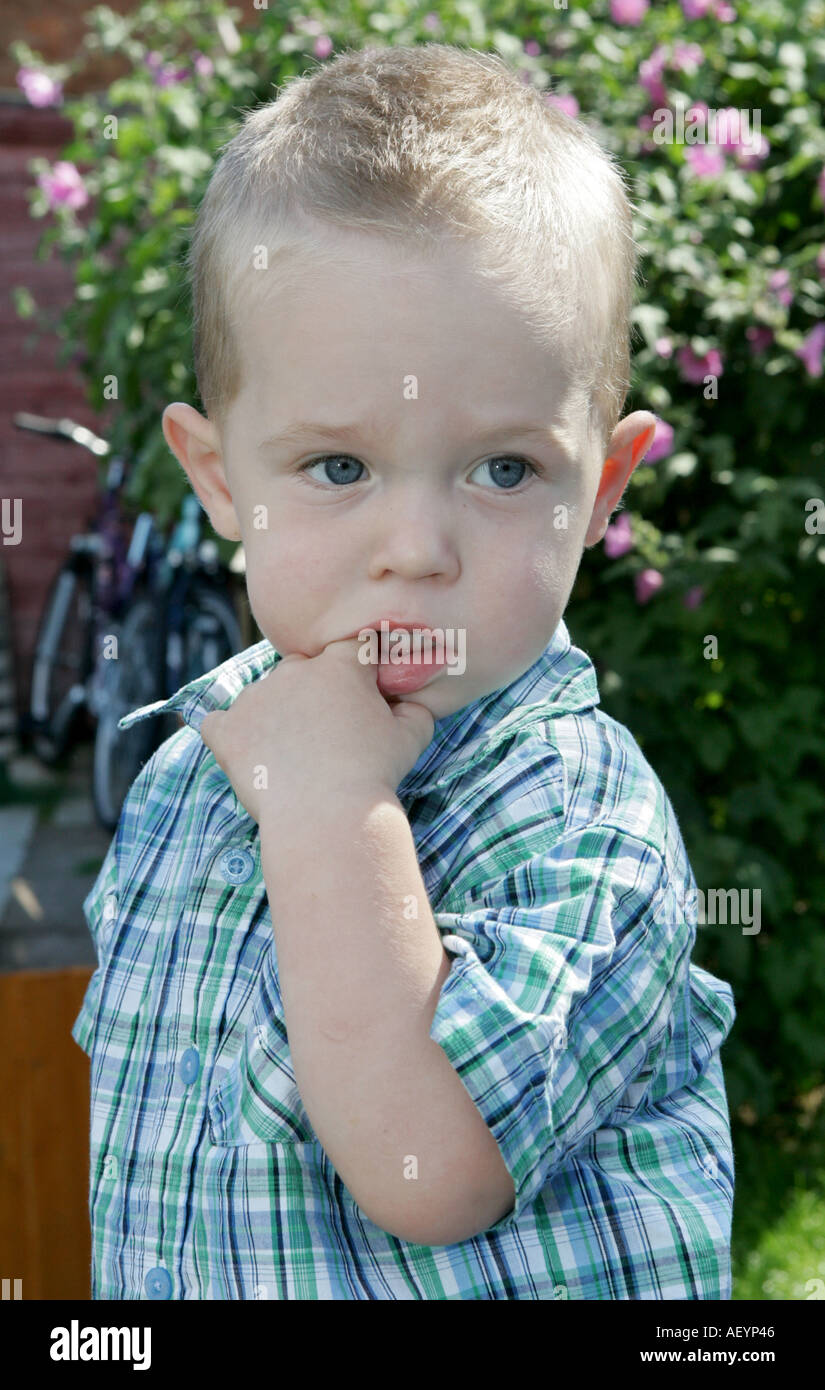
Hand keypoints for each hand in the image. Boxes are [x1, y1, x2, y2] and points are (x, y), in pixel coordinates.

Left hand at [199, 638, 434, 823]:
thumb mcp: (412, 737)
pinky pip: (217, 722)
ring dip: (274, 714)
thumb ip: (415, 708)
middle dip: (313, 693)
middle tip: (327, 733)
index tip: (363, 698)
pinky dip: (229, 733)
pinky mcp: (226, 731)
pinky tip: (245, 750)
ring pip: (262, 695)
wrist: (327, 816)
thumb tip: (410, 699)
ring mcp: (254, 699)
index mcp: (338, 664)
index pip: (350, 650)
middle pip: (301, 670)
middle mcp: (292, 672)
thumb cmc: (375, 774)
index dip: (358, 672)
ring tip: (292, 755)